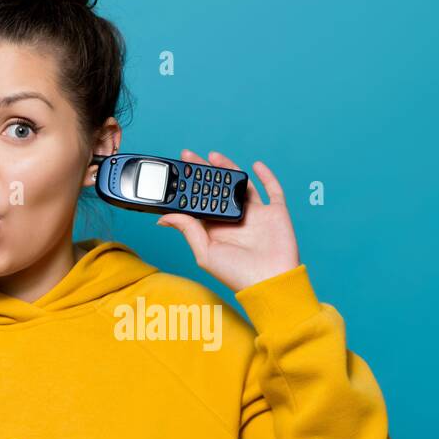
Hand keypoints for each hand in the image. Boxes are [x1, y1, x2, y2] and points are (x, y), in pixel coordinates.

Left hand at [155, 150, 299, 292]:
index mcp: (217, 229)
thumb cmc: (238, 275)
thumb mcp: (205, 253)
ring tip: (214, 156)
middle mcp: (236, 220)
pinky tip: (255, 165)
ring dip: (229, 169)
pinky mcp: (275, 213)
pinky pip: (272, 190)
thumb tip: (163, 218)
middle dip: (205, 172)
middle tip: (189, 156)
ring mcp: (256, 215)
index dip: (190, 186)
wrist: (270, 282)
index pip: (201, 202)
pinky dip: (266, 176)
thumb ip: (188, 230)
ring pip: (242, 186)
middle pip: (219, 189)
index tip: (179, 171)